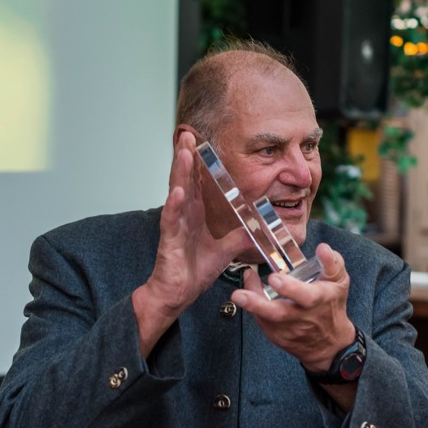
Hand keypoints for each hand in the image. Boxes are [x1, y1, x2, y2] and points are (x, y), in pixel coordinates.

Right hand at [132, 131, 248, 347]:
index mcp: (194, 214)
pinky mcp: (169, 240)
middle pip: (184, 179)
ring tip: (183, 151)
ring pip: (176, 192)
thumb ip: (239, 236)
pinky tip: (178, 191)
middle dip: (186, 156)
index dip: (199, 162)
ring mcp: (174, 225)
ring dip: (179, 172)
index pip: (197, 182)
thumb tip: (258, 228)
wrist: (177, 294)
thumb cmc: (193, 271)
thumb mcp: (225, 251)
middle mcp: (183, 215)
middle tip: (188, 133)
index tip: (201, 141)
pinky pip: (171, 219)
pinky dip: (175, 204)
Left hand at [231, 243, 355, 370]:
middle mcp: (302, 317)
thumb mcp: (339, 281)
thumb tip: (323, 248)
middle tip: (240, 294)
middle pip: (279, 313)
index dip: (291, 288)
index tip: (274, 277)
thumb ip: (332, 263)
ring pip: (266, 319)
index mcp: (318, 300)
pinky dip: (253, 310)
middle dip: (259, 304)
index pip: (306, 295)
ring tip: (237, 295)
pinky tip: (246, 297)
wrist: (329, 343)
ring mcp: (289, 330)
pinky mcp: (278, 338)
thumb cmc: (332, 305)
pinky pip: (263, 323)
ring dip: (251, 306)